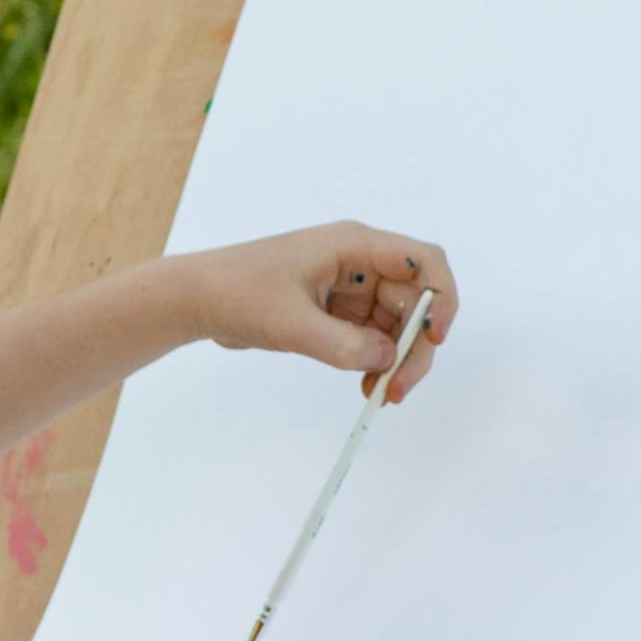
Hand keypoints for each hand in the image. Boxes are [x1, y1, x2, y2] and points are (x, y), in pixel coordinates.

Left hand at [168, 216, 455, 397]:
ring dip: (397, 360)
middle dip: (415, 346)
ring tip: (380, 394)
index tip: (434, 338)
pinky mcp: (339, 310)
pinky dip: (377, 361)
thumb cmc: (239, 293)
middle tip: (398, 389)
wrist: (199, 299)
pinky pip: (374, 336)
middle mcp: (360, 262)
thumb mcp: (291, 323)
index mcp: (354, 246)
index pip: (423, 261)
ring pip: (398, 324)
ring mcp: (351, 286)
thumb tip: (386, 359)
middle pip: (416, 302)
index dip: (441, 298)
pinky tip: (367, 385)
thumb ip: (342, 344)